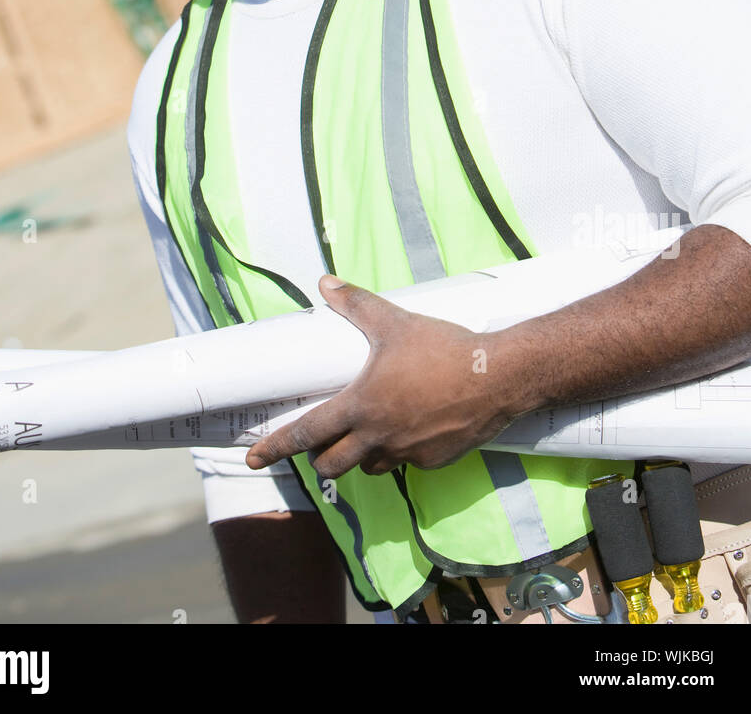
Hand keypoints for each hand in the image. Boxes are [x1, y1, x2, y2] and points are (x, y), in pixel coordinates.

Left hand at [244, 274, 529, 479]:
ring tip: (363, 437)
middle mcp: (378, 437)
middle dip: (319, 458)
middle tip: (316, 448)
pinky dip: (398, 452)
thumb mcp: (394, 322)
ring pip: (369, 467)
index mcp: (361, 406)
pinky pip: (406, 463)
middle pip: (332, 463)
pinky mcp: (433, 461)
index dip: (276, 446)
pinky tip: (409, 432)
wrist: (497, 376)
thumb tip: (325, 283)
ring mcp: (407, 453)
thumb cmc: (442, 348)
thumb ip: (356, 304)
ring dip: (359, 456)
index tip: (254, 458)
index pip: (306, 433)